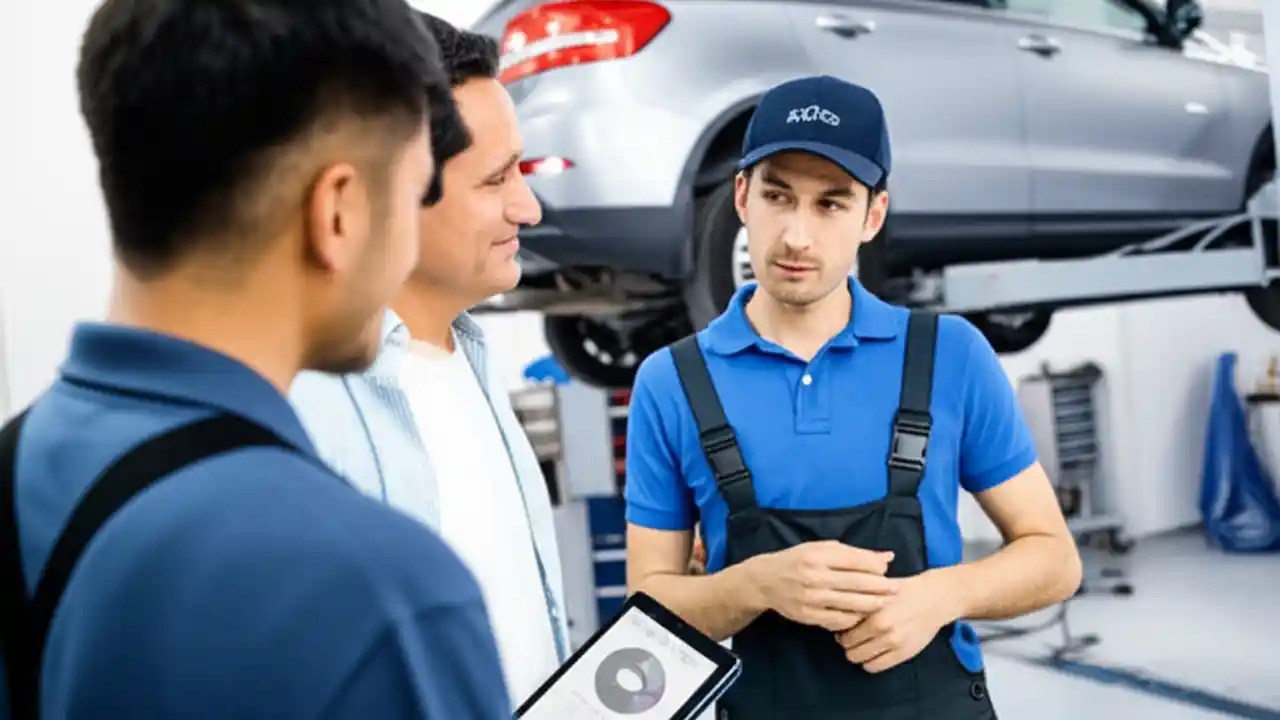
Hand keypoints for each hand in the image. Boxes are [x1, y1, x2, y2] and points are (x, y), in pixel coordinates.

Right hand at [749, 540, 899, 631]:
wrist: (766, 580)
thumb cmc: (799, 560)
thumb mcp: (822, 548)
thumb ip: (855, 554)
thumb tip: (888, 558)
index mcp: (818, 555)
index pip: (856, 561)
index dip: (876, 567)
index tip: (887, 571)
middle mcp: (814, 576)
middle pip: (857, 583)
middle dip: (881, 587)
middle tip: (896, 589)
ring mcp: (811, 598)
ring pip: (851, 604)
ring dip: (872, 604)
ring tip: (885, 603)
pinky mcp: (808, 615)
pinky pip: (839, 620)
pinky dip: (854, 618)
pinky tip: (863, 615)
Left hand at [835, 569, 958, 672]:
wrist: (935, 598)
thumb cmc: (904, 590)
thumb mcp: (878, 587)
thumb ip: (859, 598)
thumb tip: (836, 610)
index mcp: (873, 610)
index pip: (842, 628)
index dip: (839, 628)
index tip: (842, 626)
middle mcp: (882, 628)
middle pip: (848, 646)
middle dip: (846, 642)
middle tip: (850, 637)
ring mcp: (893, 643)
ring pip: (859, 658)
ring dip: (857, 653)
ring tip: (861, 645)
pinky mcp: (903, 653)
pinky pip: (875, 666)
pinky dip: (869, 662)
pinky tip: (872, 652)